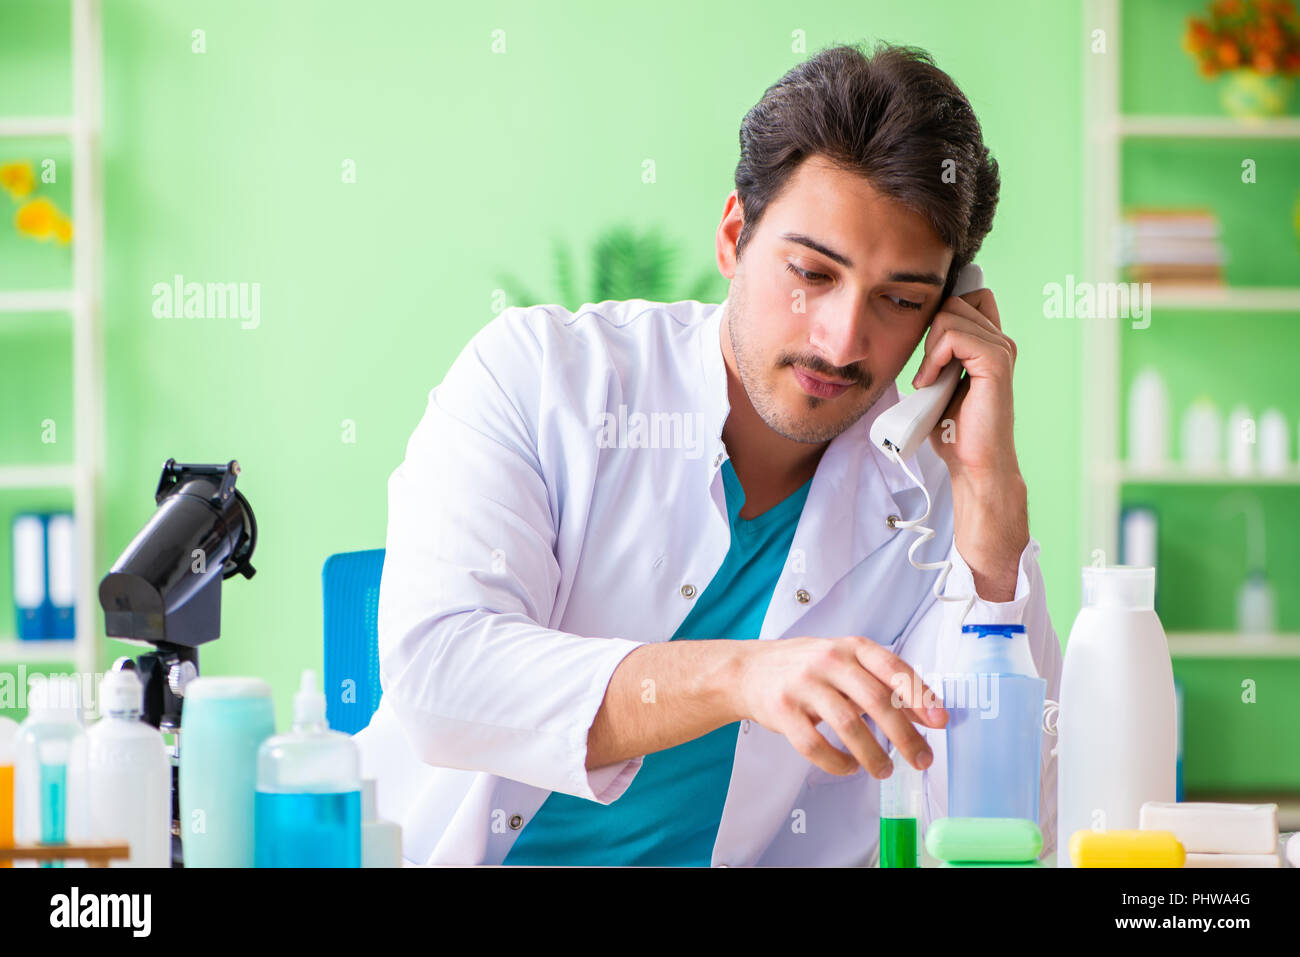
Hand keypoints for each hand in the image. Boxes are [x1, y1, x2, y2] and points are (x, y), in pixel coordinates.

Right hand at [732, 636, 946, 777]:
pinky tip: (849, 767)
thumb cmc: (805, 668)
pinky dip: (837, 762)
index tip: (939, 721)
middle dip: (904, 735)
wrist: (748, 670)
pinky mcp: (782, 710)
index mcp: (850, 647)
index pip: (893, 668)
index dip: (920, 695)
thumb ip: (883, 685)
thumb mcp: (846, 663)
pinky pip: (815, 745)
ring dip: (873, 754)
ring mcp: (803, 685)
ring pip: (848, 725)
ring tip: (885, 770)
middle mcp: (828, 661)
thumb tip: (927, 715)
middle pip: (875, 700)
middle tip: (921, 759)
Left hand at [911, 285, 1028, 599]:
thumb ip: (937, 353)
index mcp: (989, 343)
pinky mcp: (995, 362)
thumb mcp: (939, 381)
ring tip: (929, 380)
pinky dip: (933, 356)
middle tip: (928, 369)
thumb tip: (913, 327)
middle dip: (930, 330)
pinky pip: (953, 335)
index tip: (926, 351)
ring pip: (950, 313)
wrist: (972, 464)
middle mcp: (1000, 341)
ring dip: (929, 347)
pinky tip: (931, 382)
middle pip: (954, 300)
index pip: (966, 296)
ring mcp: (1000, 349)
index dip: (940, 313)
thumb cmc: (955, 430)